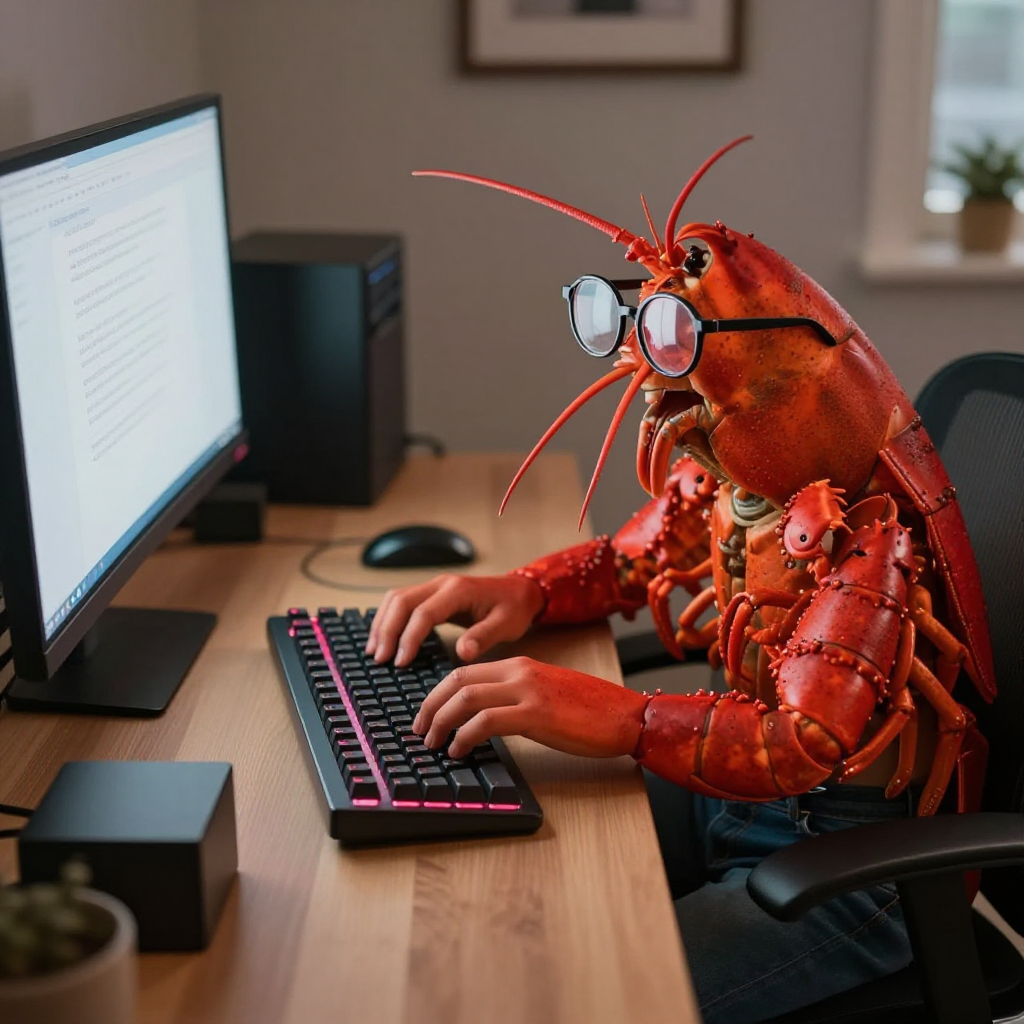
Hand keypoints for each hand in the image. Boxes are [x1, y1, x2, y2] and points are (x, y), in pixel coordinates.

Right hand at [365, 573, 544, 667]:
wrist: (521, 591)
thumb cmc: (514, 608)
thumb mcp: (506, 625)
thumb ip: (483, 637)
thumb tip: (462, 653)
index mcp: (458, 591)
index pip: (423, 613)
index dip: (408, 638)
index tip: (400, 663)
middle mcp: (442, 584)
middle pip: (402, 601)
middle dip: (386, 630)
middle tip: (380, 659)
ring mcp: (435, 586)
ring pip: (396, 598)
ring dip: (382, 623)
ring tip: (374, 651)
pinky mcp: (432, 593)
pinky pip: (402, 601)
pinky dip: (388, 618)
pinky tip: (383, 638)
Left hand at [411, 656, 647, 759]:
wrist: (627, 715)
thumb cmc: (591, 710)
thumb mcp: (546, 694)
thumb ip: (516, 696)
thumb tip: (484, 718)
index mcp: (520, 665)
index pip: (464, 671)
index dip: (438, 693)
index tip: (427, 714)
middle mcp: (519, 672)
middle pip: (457, 680)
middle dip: (430, 706)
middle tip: (419, 730)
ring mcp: (527, 691)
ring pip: (465, 698)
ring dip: (440, 722)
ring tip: (432, 743)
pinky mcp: (536, 714)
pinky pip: (486, 722)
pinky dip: (464, 736)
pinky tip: (459, 750)